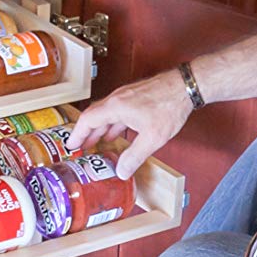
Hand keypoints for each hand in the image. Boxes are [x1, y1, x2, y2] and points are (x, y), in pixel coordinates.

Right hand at [67, 68, 192, 177]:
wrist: (185, 86)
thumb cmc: (169, 105)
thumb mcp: (152, 137)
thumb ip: (134, 156)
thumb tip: (122, 171)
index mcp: (115, 107)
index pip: (87, 120)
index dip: (77, 134)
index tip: (72, 145)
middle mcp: (117, 99)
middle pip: (94, 116)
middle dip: (87, 133)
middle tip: (82, 147)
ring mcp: (126, 96)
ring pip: (106, 114)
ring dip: (100, 129)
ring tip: (97, 142)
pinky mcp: (135, 97)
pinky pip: (117, 112)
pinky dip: (113, 124)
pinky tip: (118, 133)